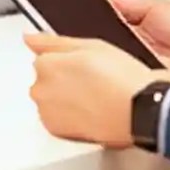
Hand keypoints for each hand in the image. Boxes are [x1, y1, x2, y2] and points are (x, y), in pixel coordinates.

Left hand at [24, 34, 169, 147]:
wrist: (140, 111)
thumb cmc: (122, 79)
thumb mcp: (91, 45)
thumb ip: (52, 41)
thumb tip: (30, 38)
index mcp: (45, 64)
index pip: (45, 56)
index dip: (68, 60)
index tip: (85, 65)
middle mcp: (39, 90)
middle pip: (45, 78)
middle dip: (63, 79)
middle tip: (93, 80)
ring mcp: (47, 113)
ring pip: (50, 99)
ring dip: (64, 98)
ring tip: (94, 97)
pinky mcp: (57, 132)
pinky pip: (57, 118)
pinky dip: (69, 116)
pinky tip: (90, 111)